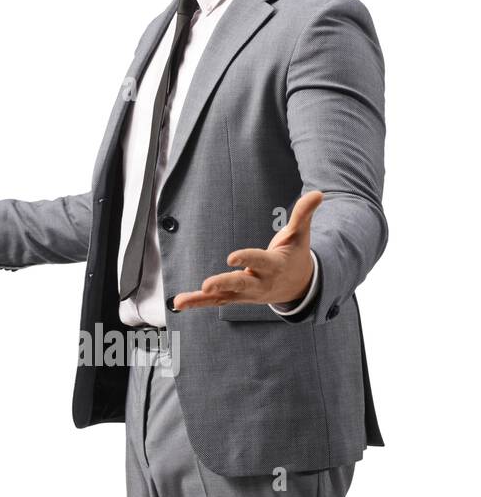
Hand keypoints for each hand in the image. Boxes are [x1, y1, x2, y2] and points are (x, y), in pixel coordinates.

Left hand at [171, 190, 322, 310]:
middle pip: (240, 283)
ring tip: (181, 301)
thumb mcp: (300, 234)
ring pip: (223, 296)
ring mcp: (246, 292)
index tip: (231, 257)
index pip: (258, 260)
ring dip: (201, 299)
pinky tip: (179, 303)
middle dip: (223, 283)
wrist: (298, 285)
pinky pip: (215, 301)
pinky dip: (198, 302)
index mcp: (273, 265)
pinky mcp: (236, 297)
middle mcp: (259, 282)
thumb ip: (303, 214)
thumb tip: (318, 193)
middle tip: (206, 285)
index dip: (246, 258)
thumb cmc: (294, 255)